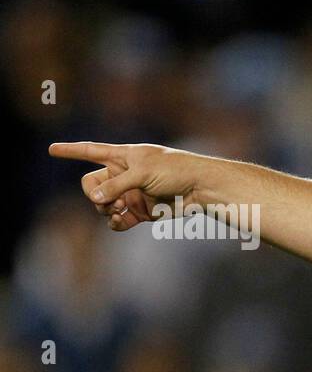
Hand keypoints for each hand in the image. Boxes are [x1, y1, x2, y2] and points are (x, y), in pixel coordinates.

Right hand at [48, 141, 205, 231]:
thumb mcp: (142, 172)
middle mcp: (123, 175)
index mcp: (122, 156)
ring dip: (105, 209)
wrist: (199, 189)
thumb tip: (93, 199)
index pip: (90, 151)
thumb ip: (116, 185)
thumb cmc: (173, 171)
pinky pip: (117, 220)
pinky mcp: (140, 212)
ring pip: (102, 205)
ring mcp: (130, 194)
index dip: (71, 151)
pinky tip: (120, 221)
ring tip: (120, 209)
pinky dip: (115, 223)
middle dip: (94, 194)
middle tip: (109, 200)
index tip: (51, 149)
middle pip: (91, 185)